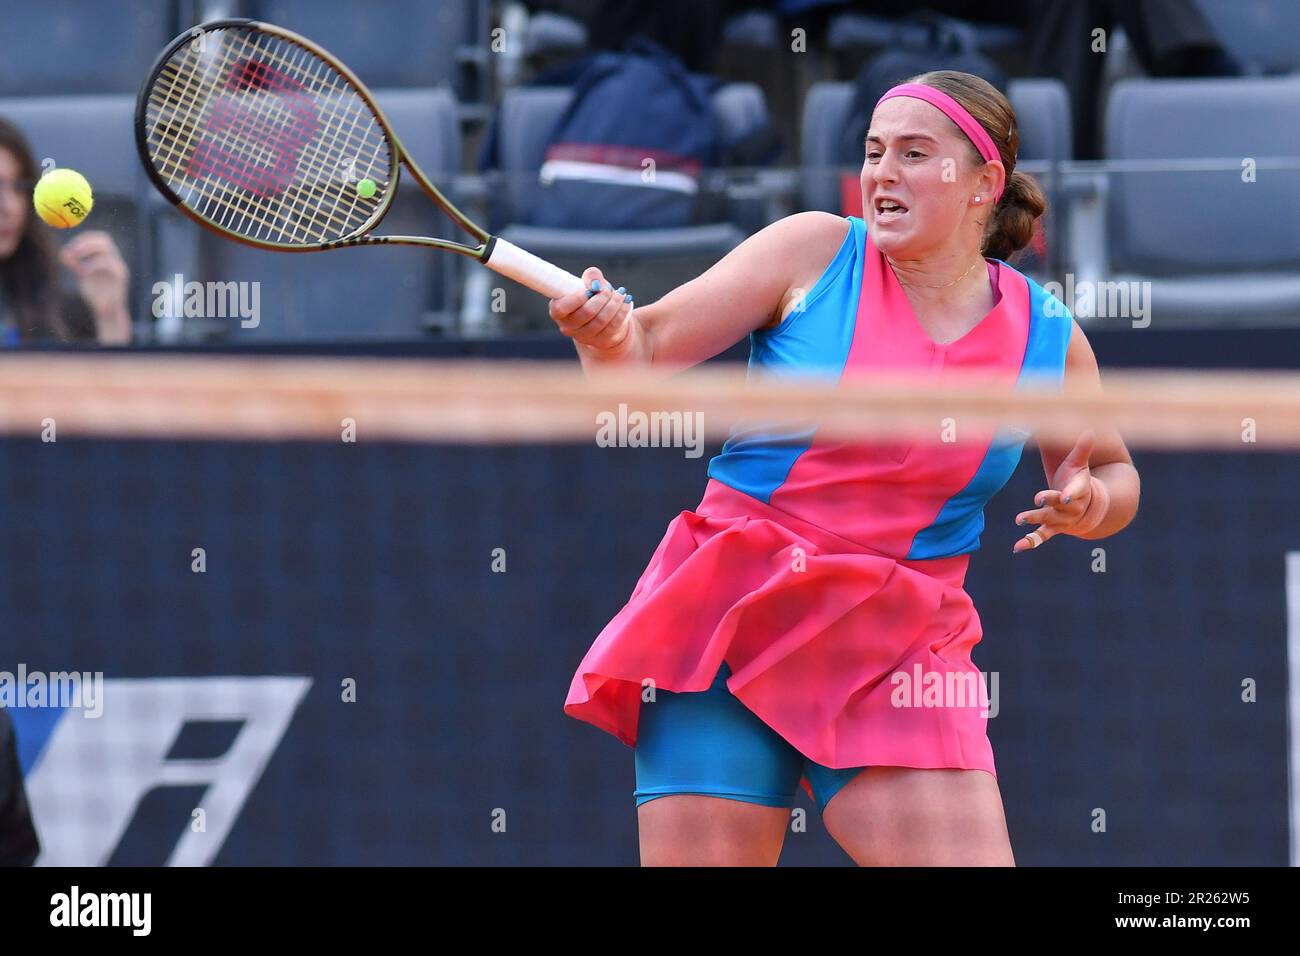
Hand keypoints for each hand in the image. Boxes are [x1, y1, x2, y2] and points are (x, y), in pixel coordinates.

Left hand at [59, 231, 130, 341]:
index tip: (69, 246)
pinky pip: (105, 263)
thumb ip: (76, 265)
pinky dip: (90, 264)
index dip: (84, 238)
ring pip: (105, 248)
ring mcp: (119, 267)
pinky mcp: (120, 276)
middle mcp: (116, 260)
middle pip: (104, 239)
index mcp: (108, 259)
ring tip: (73, 258)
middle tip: (71, 250)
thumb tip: (63, 254)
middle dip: (85, 241)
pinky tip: (82, 272)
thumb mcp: (83, 277)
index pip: (99, 239)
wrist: (107, 313)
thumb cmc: (96, 296)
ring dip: (86, 250)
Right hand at [548, 266, 633, 351]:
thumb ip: (591, 276)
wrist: (605, 318)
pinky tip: (626, 302)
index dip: (575, 299)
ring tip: (620, 294)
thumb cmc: (592, 297)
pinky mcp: (600, 342)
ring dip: (613, 304)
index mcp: (558, 311)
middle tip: (608, 290)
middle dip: (601, 297)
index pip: (560, 309)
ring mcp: (584, 337)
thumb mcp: (590, 283)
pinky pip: (613, 327)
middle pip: (586, 313)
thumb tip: (596, 282)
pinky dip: (621, 312)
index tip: (589, 290)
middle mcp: (568, 327)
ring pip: (601, 320)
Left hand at [1013, 429, 1108, 552]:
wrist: (1088, 507)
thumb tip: (1091, 429)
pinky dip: (1030, 542)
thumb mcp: (1080, 464)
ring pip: (1049, 521)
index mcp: (1079, 490)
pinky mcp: (1053, 528)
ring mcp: (1062, 519)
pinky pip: (1042, 537)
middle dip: (1049, 503)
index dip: (1070, 493)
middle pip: (1059, 506)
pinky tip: (1017, 547)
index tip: (1066, 496)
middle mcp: (1071, 507)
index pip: (1076, 491)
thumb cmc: (1079, 480)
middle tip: (1037, 500)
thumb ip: (1082, 449)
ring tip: (1020, 519)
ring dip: (1035, 520)